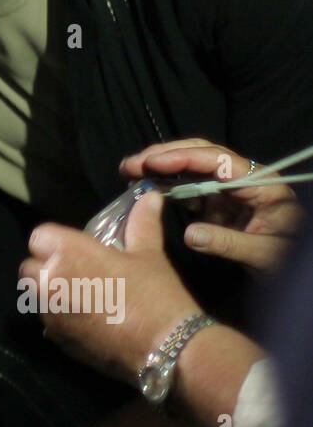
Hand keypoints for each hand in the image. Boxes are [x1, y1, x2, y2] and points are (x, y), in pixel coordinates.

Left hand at [21, 190, 199, 385]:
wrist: (166, 346)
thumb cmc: (154, 293)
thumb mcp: (149, 252)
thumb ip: (141, 222)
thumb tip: (150, 197)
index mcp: (68, 251)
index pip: (39, 236)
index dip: (54, 242)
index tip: (73, 249)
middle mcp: (50, 281)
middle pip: (29, 268)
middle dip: (45, 268)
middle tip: (74, 273)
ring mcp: (51, 313)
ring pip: (35, 297)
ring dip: (49, 294)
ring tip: (79, 298)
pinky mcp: (57, 339)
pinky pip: (48, 323)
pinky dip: (59, 320)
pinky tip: (85, 322)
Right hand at [121, 138, 302, 274]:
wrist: (302, 271)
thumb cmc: (290, 258)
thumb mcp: (264, 254)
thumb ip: (229, 243)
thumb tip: (190, 234)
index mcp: (260, 182)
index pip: (216, 160)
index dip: (181, 158)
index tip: (151, 163)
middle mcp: (244, 178)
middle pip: (200, 155)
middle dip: (164, 156)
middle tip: (130, 164)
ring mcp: (232, 190)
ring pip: (193, 168)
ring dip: (163, 168)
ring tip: (132, 172)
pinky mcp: (222, 203)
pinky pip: (193, 188)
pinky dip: (170, 186)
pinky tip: (150, 188)